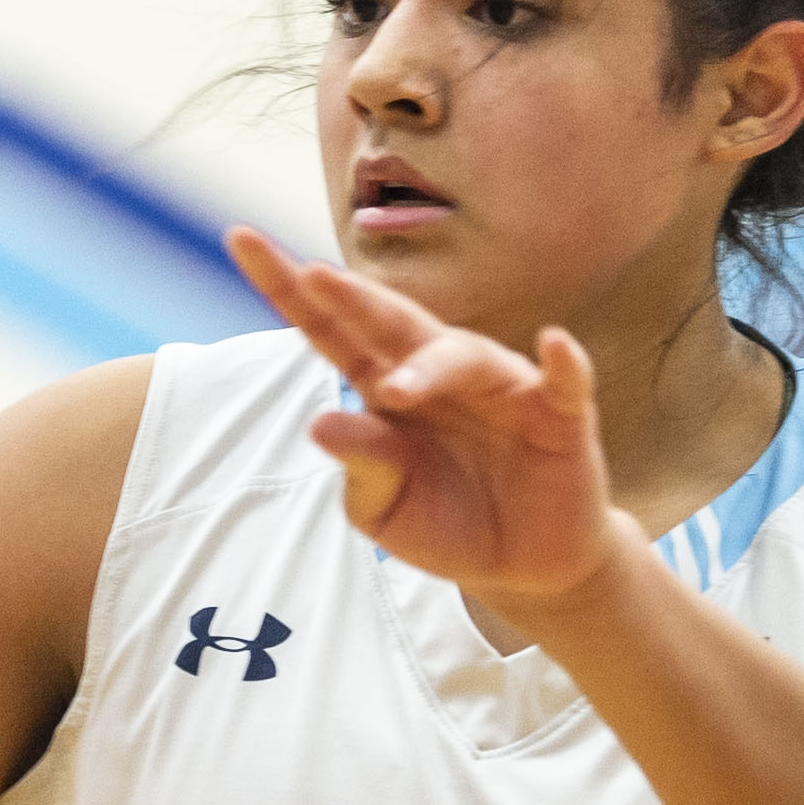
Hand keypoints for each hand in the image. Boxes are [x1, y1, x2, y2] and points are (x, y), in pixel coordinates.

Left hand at [225, 227, 630, 609]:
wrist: (522, 565)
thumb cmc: (445, 524)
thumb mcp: (382, 509)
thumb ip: (360, 467)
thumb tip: (320, 425)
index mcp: (385, 387)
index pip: (327, 330)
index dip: (287, 287)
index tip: (238, 239)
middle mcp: (439, 372)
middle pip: (390, 323)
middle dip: (353, 297)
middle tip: (315, 275)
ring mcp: (500, 387)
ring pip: (463, 355)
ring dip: (431, 366)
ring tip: (397, 391)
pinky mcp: (558, 415)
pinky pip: (565, 380)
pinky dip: (564, 362)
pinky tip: (554, 343)